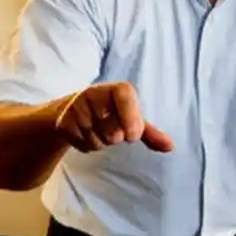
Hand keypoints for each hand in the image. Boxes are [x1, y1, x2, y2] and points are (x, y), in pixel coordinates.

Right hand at [54, 82, 173, 153]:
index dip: (131, 117)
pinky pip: (84, 144)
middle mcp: (95, 93)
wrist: (72, 110)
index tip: (134, 137)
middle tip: (110, 127)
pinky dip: (88, 145)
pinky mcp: (64, 122)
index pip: (125, 95)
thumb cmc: (110, 112)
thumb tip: (170, 146)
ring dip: (101, 142)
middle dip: (115, 137)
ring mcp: (77, 107)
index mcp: (116, 89)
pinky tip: (84, 133)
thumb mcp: (131, 118)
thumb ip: (150, 132)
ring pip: (98, 140)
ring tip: (96, 128)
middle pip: (113, 131)